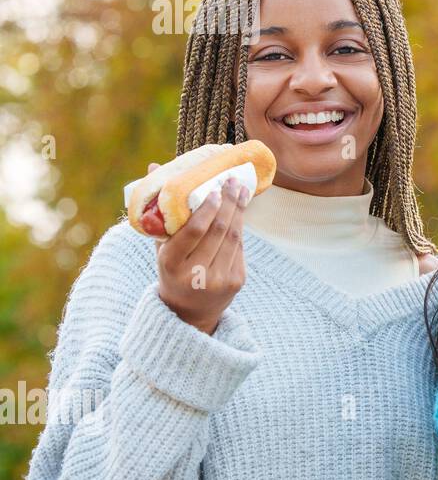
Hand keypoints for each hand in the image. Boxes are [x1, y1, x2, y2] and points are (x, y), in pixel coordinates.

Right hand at [151, 162, 250, 335]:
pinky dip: (239, 227)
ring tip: (240, 189)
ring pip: (233, 237)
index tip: (213, 189)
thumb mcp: (160, 246)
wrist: (188, 313)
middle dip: (228, 202)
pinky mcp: (236, 281)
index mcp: (171, 264)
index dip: (207, 209)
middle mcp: (196, 274)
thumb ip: (162, 211)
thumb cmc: (171, 270)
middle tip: (232, 180)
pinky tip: (240, 210)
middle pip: (219, 231)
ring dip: (239, 210)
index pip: (194, 232)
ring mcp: (219, 279)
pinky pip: (240, 247)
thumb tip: (155, 167)